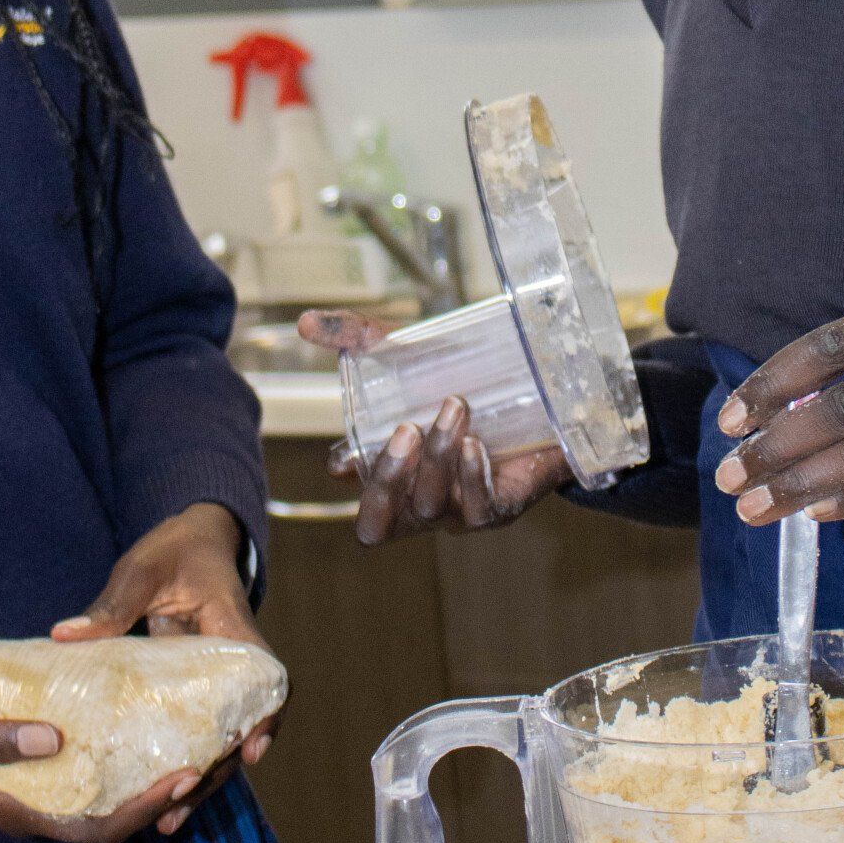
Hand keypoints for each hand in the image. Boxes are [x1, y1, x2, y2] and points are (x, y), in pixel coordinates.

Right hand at [0, 682, 206, 842]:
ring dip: (141, 772)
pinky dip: (111, 747)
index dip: (146, 810)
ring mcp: (29, 783)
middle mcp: (32, 804)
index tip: (183, 778)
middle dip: (159, 792)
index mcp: (16, 813)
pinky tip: (132, 711)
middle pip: (112, 812)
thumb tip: (52, 739)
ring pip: (100, 788)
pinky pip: (80, 761)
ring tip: (181, 732)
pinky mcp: (25, 756)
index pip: (98, 827)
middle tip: (202, 750)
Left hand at [50, 503, 276, 833]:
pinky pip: (192, 732)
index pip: (266, 680)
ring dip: (197, 781)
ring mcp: (213, 684)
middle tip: (179, 806)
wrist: (191, 542)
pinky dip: (178, 764)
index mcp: (234, 632)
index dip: (265, 719)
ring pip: (217, 740)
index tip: (249, 751)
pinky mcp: (191, 692)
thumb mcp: (142, 570)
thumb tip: (65, 636)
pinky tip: (153, 800)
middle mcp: (232, 666)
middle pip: (241, 728)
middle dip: (215, 772)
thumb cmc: (174, 551)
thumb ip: (113, 604)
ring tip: (166, 823)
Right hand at [297, 311, 566, 541]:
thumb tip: (304, 321)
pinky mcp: (497, 507)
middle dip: (387, 479)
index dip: (347, 480)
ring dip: (438, 459)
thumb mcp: (404, 356)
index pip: (351, 492)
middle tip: (405, 429)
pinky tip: (474, 445)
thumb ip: (356, 338)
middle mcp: (416, 503)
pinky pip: (478, 507)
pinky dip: (471, 477)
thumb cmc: (460, 382)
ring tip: (454, 407)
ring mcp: (455, 510)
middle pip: (379, 522)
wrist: (539, 401)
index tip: (346, 456)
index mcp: (390, 478)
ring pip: (431, 506)